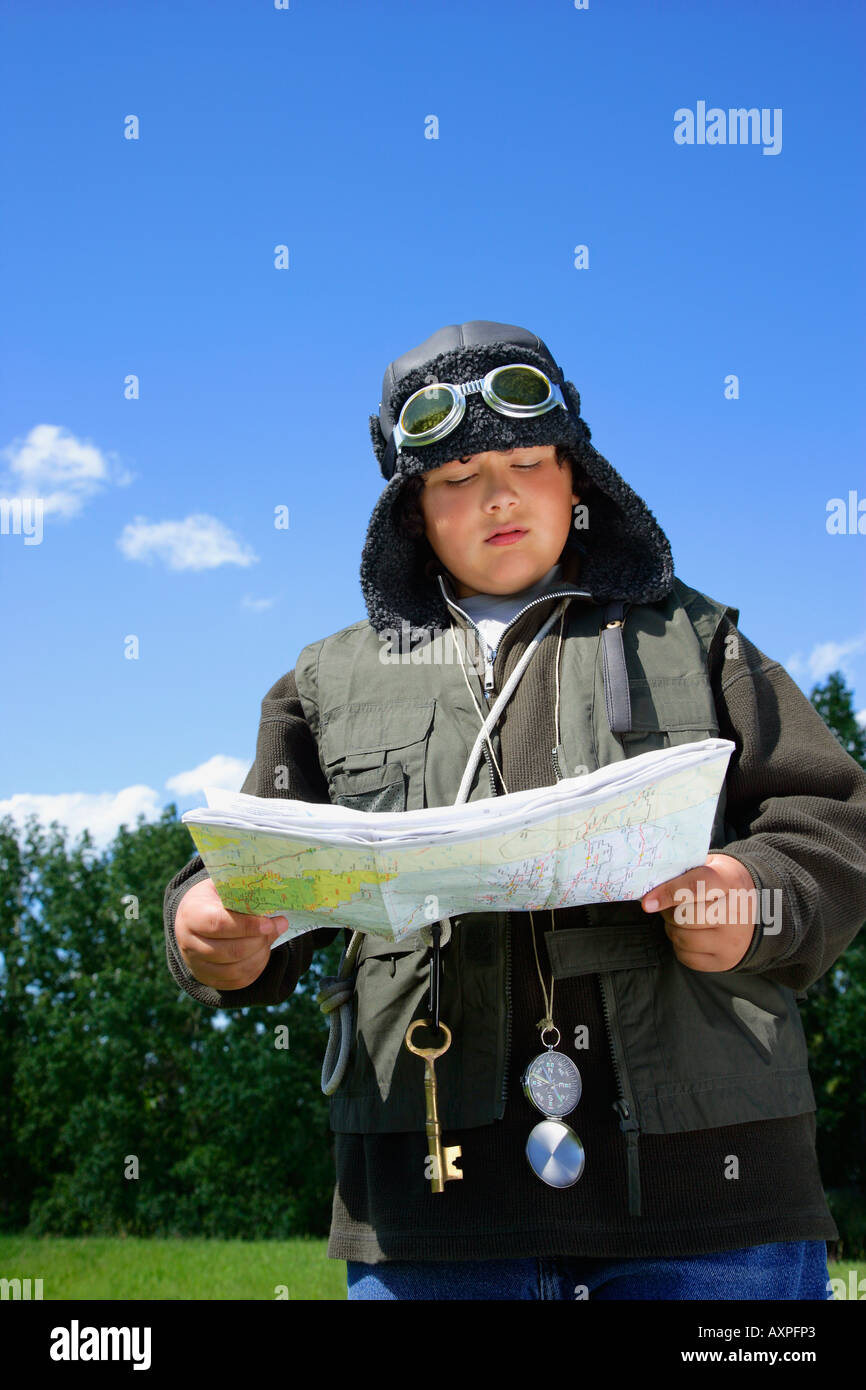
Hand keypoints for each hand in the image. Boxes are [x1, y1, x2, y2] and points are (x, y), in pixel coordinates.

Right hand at [175, 876, 287, 988]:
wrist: (193, 918)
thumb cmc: (214, 897)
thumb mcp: (223, 886)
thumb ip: (244, 892)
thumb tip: (275, 898)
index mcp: (191, 914)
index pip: (218, 924)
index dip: (247, 926)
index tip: (270, 923)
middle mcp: (188, 942)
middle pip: (230, 951)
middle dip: (260, 940)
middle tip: (280, 925)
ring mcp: (196, 964)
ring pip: (235, 969)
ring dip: (261, 954)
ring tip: (271, 937)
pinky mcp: (207, 978)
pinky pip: (237, 981)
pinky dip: (256, 968)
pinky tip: (264, 951)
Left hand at [640, 853, 757, 971]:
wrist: (761, 910)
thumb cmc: (724, 884)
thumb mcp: (712, 866)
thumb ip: (685, 871)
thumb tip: (652, 883)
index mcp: (730, 882)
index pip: (696, 886)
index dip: (668, 893)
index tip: (647, 902)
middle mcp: (735, 914)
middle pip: (684, 917)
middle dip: (668, 911)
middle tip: (669, 906)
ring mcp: (731, 941)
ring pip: (682, 938)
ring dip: (672, 928)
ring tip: (681, 919)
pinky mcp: (724, 961)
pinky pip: (686, 957)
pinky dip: (679, 946)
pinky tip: (690, 934)